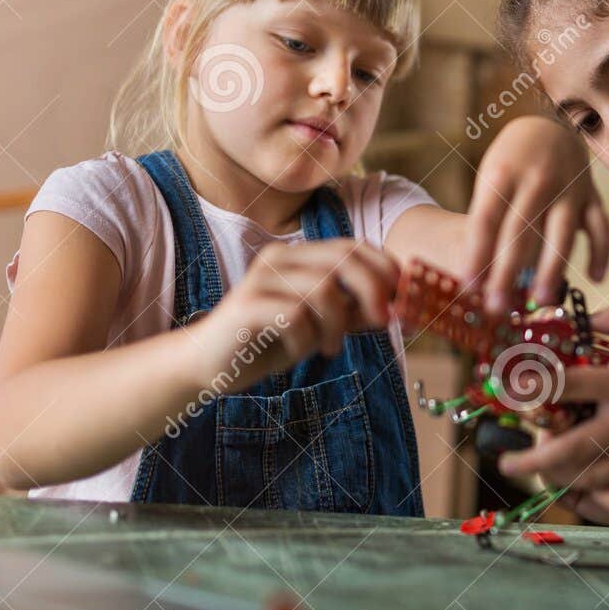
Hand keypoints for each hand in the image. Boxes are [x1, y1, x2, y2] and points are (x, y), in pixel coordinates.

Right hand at [189, 239, 398, 388]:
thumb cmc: (270, 341)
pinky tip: (300, 351)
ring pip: (323, 289)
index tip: (398, 300)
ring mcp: (261, 279)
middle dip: (372, 291)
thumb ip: (353, 311)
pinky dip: (307, 339)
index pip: (353, 246)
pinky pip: (295, 316)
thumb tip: (395, 306)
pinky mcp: (246, 306)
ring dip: (337, 324)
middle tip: (379, 323)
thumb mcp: (321, 324)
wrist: (210, 363)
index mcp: (300, 256)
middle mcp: (280, 259)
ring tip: (329, 347)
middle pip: (343, 260)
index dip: (384, 268)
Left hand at [462, 116, 608, 313]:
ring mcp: (569, 187)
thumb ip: (488, 220)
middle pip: (520, 232)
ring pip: (562, 233)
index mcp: (502, 173)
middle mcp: (537, 179)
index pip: (486, 220)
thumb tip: (480, 274)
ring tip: (541, 301)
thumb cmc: (512, 162)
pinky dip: (601, 252)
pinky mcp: (593, 194)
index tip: (469, 287)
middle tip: (497, 308)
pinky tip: (594, 277)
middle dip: (507, 273)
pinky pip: (600, 226)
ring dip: (551, 269)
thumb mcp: (490, 179)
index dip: (476, 254)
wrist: (550, 126)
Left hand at [498, 307, 608, 510]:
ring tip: (541, 469)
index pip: (568, 385)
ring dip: (556, 477)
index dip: (532, 390)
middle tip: (507, 460)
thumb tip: (581, 316)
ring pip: (586, 477)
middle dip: (530, 459)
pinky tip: (580, 485)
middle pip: (568, 448)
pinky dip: (591, 496)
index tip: (510, 395)